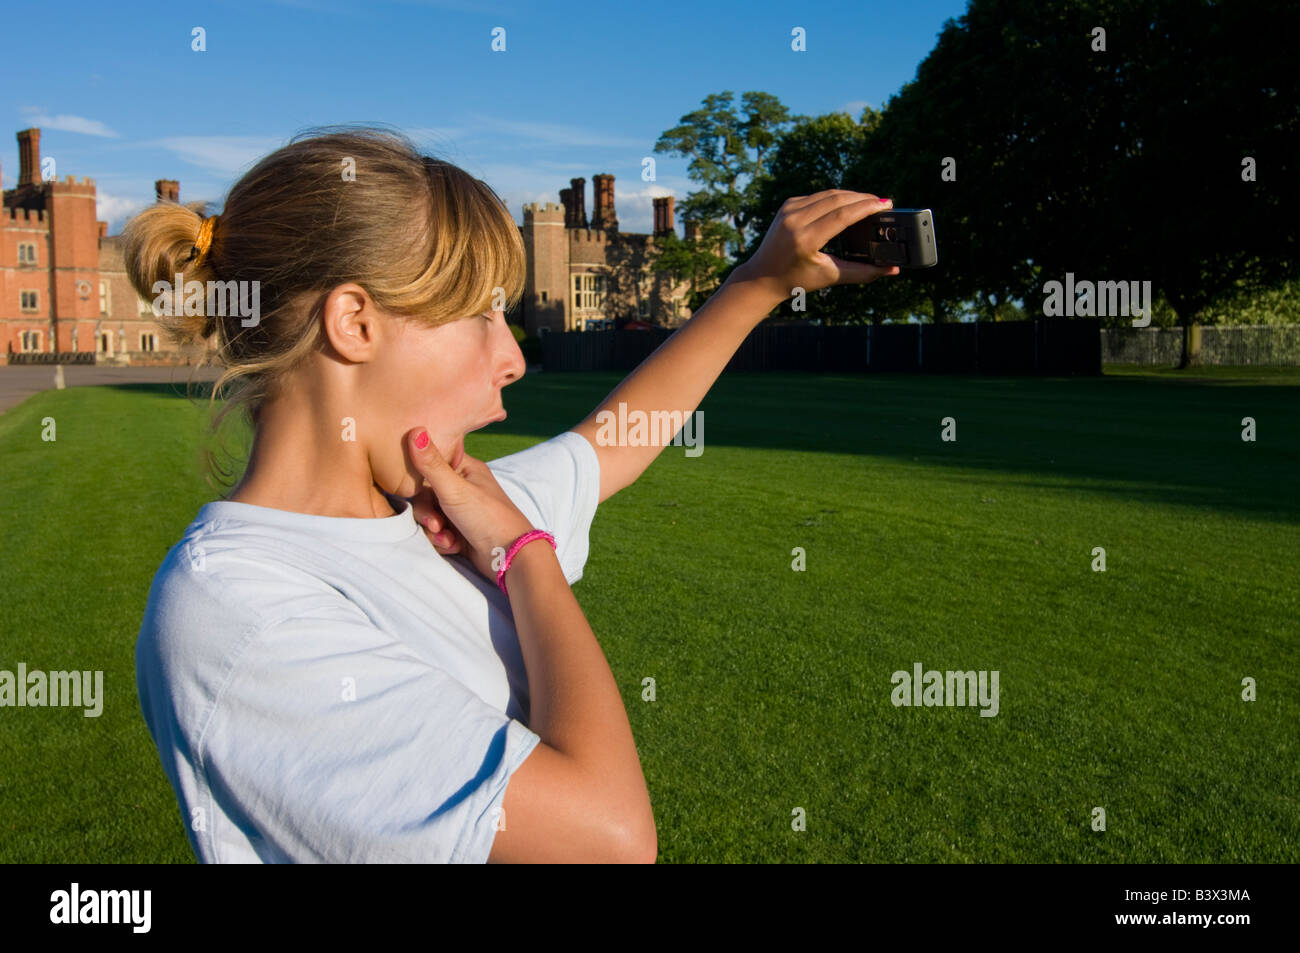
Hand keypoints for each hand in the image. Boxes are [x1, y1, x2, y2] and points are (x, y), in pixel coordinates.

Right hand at [404, 428, 537, 583]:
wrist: (510, 556)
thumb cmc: (488, 517)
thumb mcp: (455, 489)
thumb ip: (431, 464)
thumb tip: (414, 429)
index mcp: (465, 469)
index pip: (429, 464)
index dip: (418, 478)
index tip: (413, 489)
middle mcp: (462, 487)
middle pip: (424, 496)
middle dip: (427, 514)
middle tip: (436, 524)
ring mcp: (461, 510)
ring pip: (429, 517)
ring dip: (434, 531)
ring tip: (447, 537)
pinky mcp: (460, 531)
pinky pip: (437, 533)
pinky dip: (443, 541)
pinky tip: (455, 545)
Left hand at [732, 190, 899, 300]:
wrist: (762, 276)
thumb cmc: (796, 281)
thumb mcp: (830, 277)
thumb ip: (863, 272)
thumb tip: (892, 269)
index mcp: (805, 239)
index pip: (843, 215)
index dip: (867, 207)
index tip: (887, 204)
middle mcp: (795, 221)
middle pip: (838, 199)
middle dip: (863, 199)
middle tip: (884, 202)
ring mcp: (789, 210)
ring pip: (829, 194)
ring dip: (852, 196)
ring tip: (870, 202)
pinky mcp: (787, 205)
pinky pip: (818, 196)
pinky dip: (836, 198)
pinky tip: (849, 203)